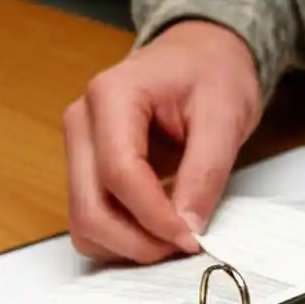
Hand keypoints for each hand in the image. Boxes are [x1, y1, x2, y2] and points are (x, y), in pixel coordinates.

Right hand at [62, 20, 261, 262]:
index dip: (154, 217)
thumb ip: (206, 170)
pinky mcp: (86, 170)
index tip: (191, 238)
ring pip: (83, 221)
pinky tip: (156, 231)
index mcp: (112, 95)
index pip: (119, 172)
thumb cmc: (212, 74)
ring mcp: (79, 148)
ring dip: (126, 245)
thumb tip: (189, 225)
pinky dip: (120, 239)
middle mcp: (83, 122)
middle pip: (90, 206)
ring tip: (173, 239)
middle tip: (185, 246)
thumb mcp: (225, 114)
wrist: (200, 57)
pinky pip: (91, 219)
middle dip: (138, 241)